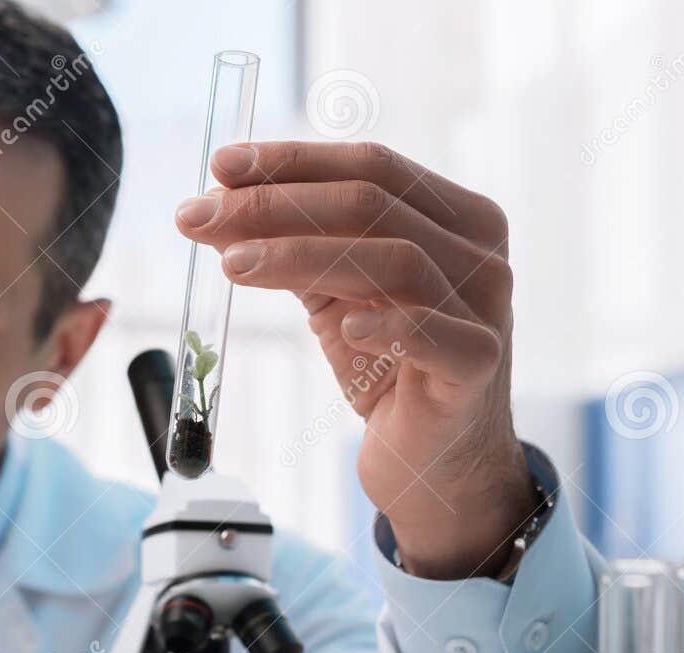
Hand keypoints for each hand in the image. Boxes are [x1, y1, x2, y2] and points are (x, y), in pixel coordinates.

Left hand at [175, 140, 533, 578]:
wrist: (431, 460)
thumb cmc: (385, 370)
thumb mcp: (333, 296)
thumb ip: (289, 248)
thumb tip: (212, 206)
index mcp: (453, 217)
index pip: (370, 166)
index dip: (293, 161)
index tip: (220, 166)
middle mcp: (478, 252)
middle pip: (371, 206)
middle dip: (274, 205)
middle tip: (199, 215)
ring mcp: (483, 308)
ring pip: (393, 260)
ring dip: (301, 255)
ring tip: (232, 264)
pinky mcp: (476, 366)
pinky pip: (433, 334)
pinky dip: (387, 325)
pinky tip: (343, 326)